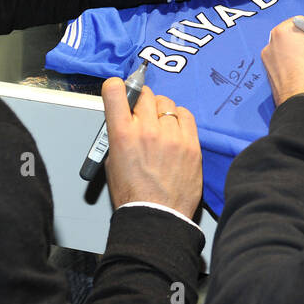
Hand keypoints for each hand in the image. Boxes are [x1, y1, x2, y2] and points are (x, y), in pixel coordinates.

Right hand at [103, 78, 201, 217]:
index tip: (119, 89)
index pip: (116, 92)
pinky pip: (186, 115)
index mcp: (122, 134)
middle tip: (141, 111)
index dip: (116, 87)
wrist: (157, 216)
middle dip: (140, 100)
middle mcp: (147, 130)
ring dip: (160, 110)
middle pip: (145, 94)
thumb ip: (119, 135)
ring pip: (166, 103)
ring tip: (159, 125)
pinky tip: (175, 128)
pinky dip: (179, 117)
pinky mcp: (191, 143)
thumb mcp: (113, 161)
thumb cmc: (133, 195)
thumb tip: (126, 120)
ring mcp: (172, 135)